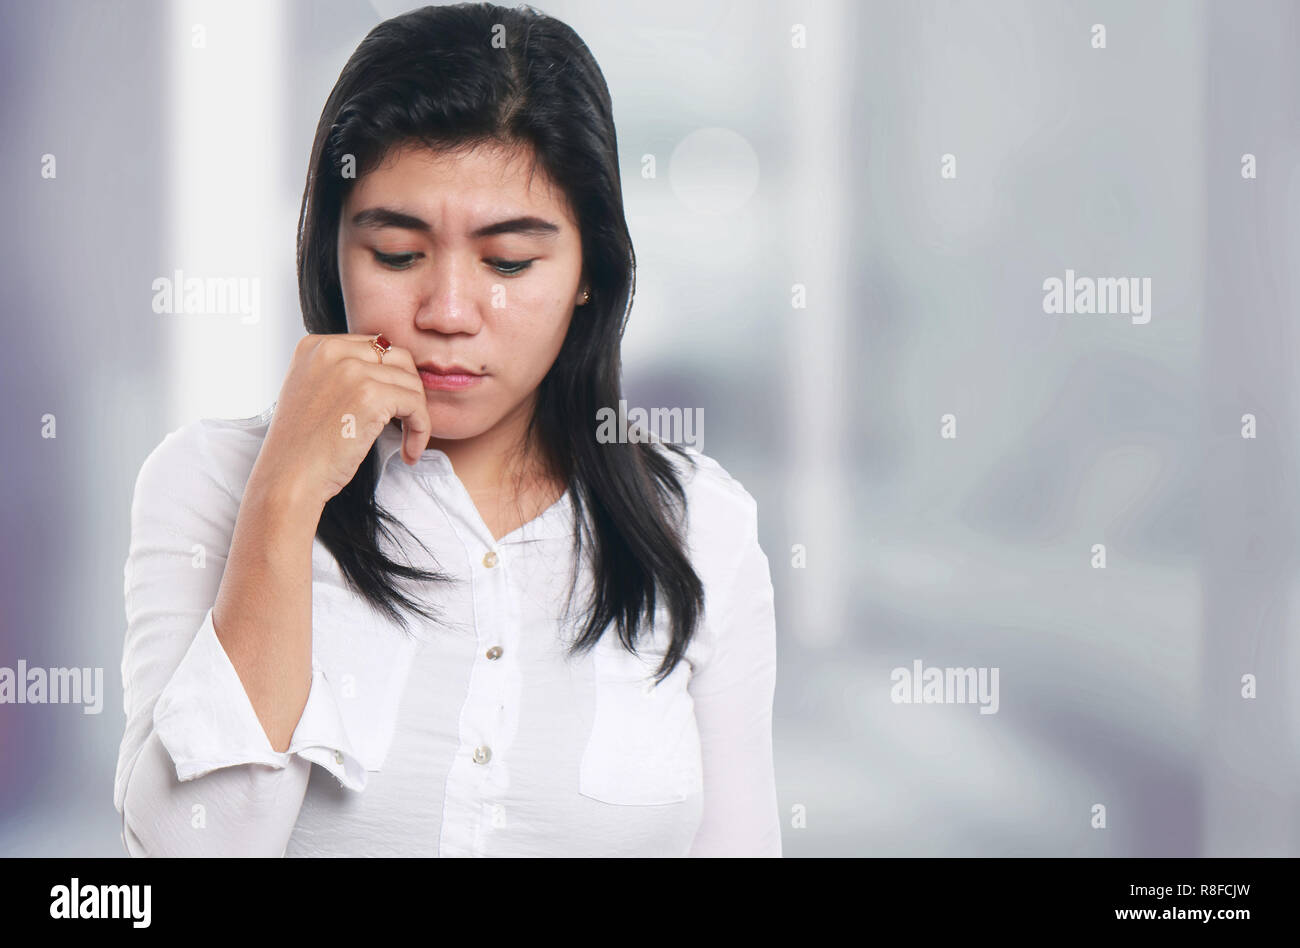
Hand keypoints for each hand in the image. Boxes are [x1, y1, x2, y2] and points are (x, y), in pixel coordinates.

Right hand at [251, 332, 431, 511]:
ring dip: (417, 415)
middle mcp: (331, 351)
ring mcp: (352, 371)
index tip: (391, 409)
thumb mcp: (313, 393)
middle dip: (409, 391)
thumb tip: (386, 372)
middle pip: (398, 358)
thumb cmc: (301, 448)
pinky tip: (410, 451)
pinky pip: (416, 405)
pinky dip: (421, 430)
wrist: (288, 478)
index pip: (374, 347)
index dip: (390, 379)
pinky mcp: (372, 395)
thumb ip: (341, 374)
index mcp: (315, 346)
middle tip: (408, 422)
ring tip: (409, 443)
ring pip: (412, 383)